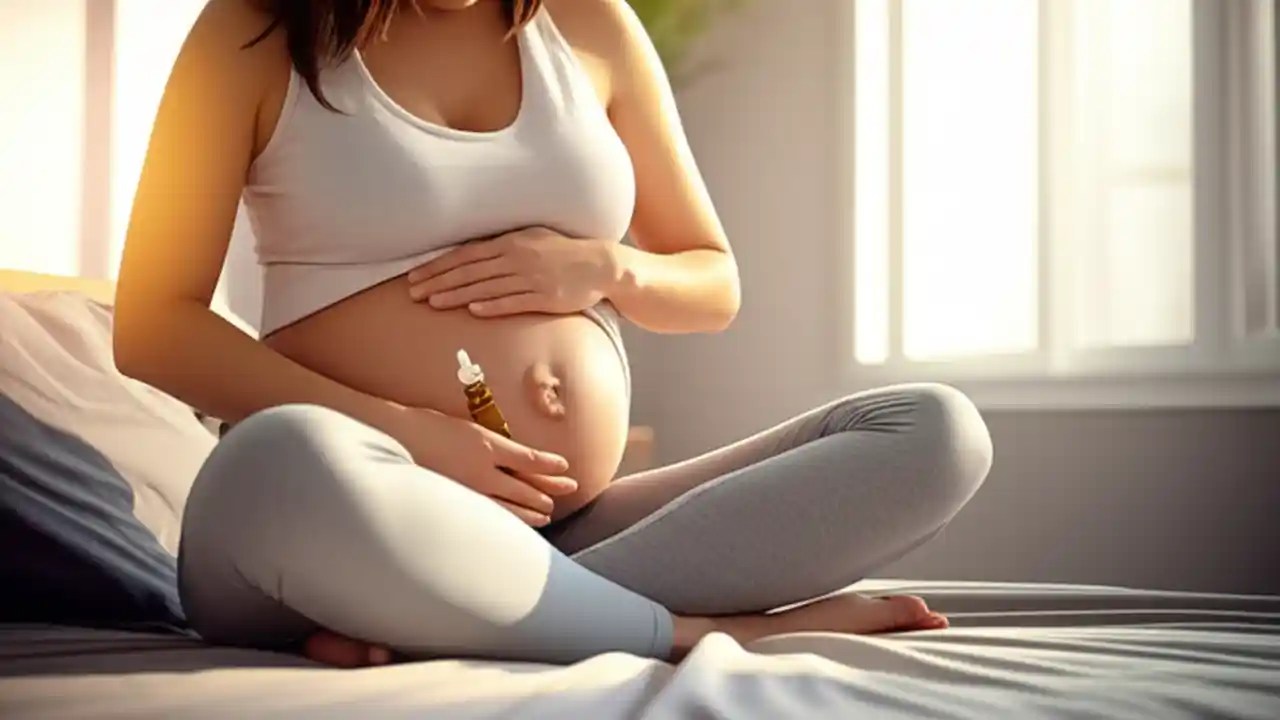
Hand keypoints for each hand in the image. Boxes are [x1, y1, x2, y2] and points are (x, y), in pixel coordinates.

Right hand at [388, 406, 577, 526]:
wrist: (393, 439)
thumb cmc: (428, 427)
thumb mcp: (467, 428)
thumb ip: (492, 443)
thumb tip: (513, 454)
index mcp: (487, 444)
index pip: (530, 458)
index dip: (550, 464)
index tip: (566, 466)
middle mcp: (483, 469)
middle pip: (526, 485)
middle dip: (549, 489)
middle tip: (569, 490)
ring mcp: (470, 489)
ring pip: (511, 506)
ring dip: (532, 511)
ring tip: (547, 515)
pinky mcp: (457, 502)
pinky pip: (489, 516)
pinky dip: (506, 522)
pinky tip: (514, 527)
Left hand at [406, 227, 617, 316]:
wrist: (601, 264)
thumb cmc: (564, 252)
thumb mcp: (533, 238)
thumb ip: (504, 245)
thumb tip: (474, 253)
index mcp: (511, 242)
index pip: (466, 254)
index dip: (438, 266)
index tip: (416, 276)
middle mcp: (517, 257)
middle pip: (470, 271)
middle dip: (438, 282)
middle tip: (413, 294)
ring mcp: (531, 278)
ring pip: (486, 287)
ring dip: (457, 295)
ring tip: (433, 303)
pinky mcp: (545, 297)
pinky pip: (514, 301)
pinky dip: (492, 305)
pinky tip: (472, 310)